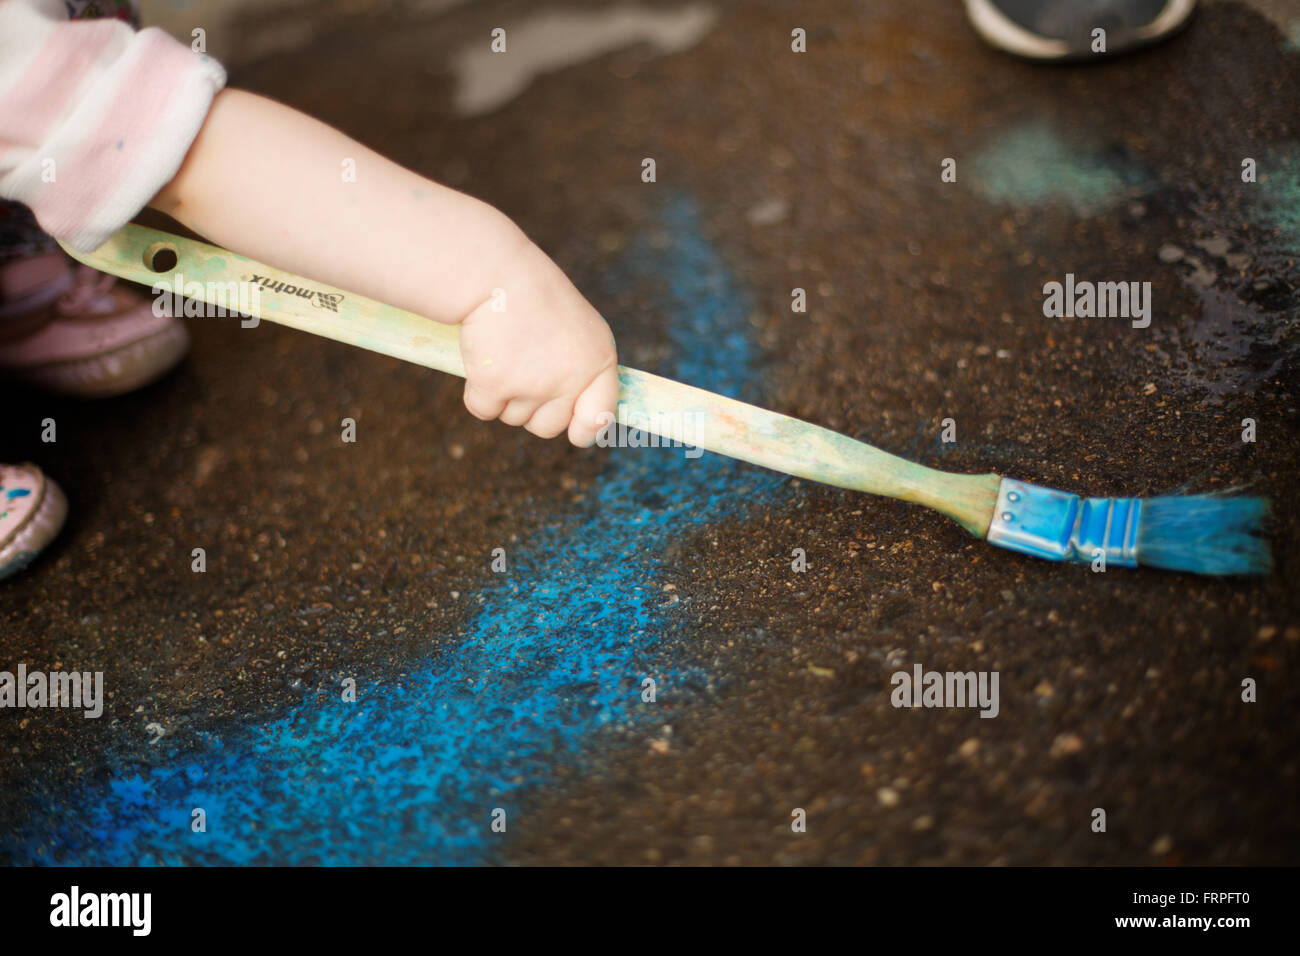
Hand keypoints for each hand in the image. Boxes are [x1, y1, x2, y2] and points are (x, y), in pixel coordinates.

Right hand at [458, 240, 617, 446]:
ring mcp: (533, 385)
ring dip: (503, 394)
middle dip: (532, 409)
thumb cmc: (533, 294)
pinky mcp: (495, 386)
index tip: (576, 433)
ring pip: (513, 418)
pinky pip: (483, 410)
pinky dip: (476, 392)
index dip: (585, 429)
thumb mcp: (577, 327)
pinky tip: (482, 358)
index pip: (599, 415)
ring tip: (503, 351)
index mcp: (598, 360)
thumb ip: (581, 368)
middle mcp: (571, 378)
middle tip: (521, 369)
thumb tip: (579, 421)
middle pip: (548, 427)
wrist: (494, 272)